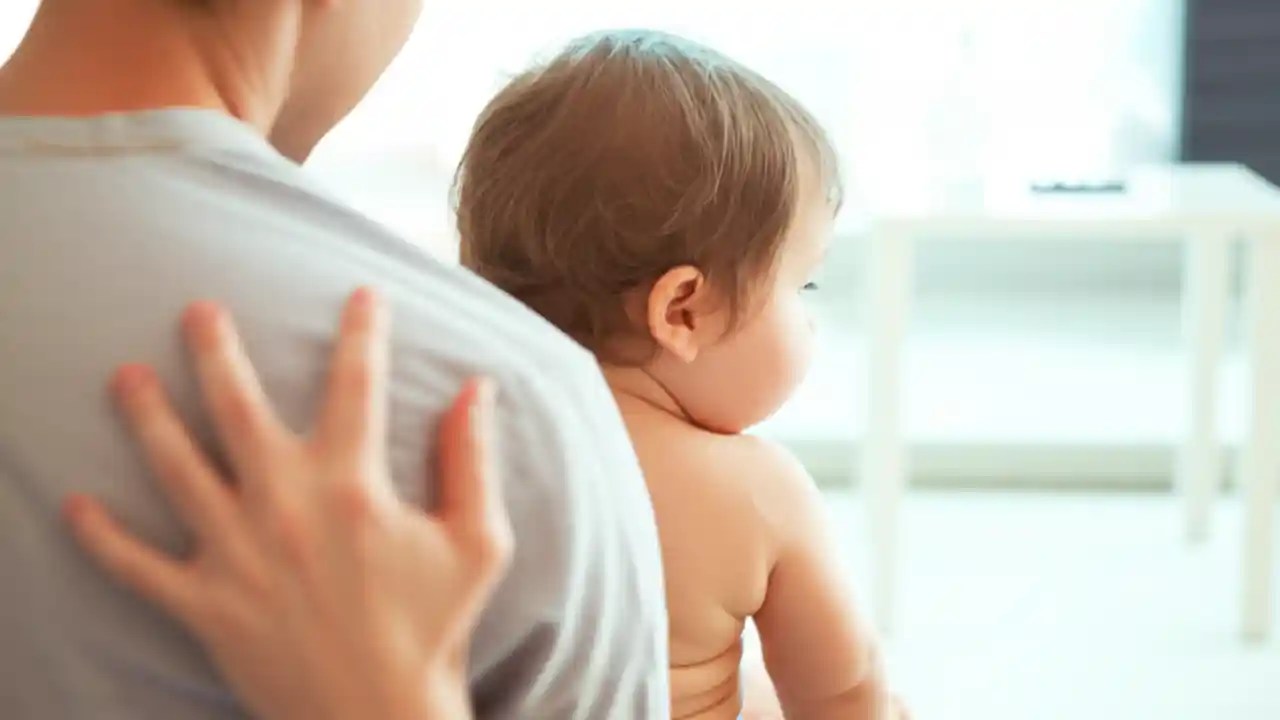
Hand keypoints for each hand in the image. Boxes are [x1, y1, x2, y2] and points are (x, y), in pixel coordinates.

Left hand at [62, 288, 511, 719]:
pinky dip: (103, 539)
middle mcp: (285, 507)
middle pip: (237, 408)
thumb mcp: (478, 542)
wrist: (379, 716)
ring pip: (176, 469)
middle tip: (197, 310)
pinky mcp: (204, 604)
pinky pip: (137, 566)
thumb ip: (472, 461)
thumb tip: (476, 390)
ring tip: (124, 375)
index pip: (356, 385)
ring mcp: (236, 555)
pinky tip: (76, 506)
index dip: (362, 331)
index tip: (361, 294)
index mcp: (353, 487)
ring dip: (146, 417)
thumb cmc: (436, 629)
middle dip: (214, 351)